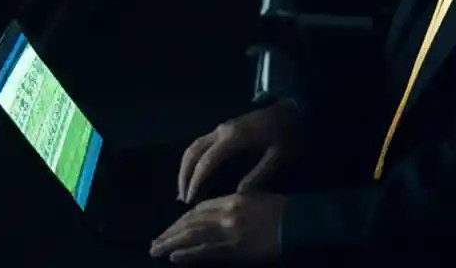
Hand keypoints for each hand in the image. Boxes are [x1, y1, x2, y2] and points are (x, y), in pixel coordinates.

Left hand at [150, 192, 288, 263]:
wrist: (301, 224)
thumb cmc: (283, 212)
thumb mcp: (257, 199)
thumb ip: (236, 204)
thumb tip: (217, 213)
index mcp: (232, 199)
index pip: (198, 210)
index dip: (181, 220)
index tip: (170, 228)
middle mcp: (226, 213)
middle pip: (190, 222)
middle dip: (170, 232)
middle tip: (154, 242)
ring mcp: (229, 232)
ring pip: (193, 236)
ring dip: (171, 243)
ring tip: (155, 250)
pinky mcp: (235, 249)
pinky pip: (207, 252)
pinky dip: (189, 255)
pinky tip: (174, 257)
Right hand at [177, 101, 302, 203]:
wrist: (292, 110)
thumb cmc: (287, 134)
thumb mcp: (280, 156)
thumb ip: (260, 174)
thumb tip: (239, 192)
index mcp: (234, 137)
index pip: (208, 161)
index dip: (197, 181)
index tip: (191, 200)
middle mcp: (222, 131)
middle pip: (194, 152)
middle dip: (185, 175)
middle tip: (183, 198)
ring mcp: (222, 128)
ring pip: (195, 146)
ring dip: (187, 167)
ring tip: (186, 190)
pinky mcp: (225, 129)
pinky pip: (202, 144)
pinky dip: (195, 160)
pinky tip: (197, 175)